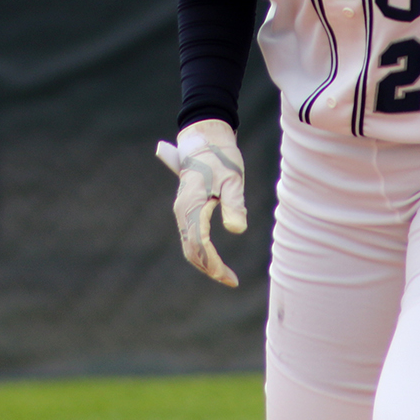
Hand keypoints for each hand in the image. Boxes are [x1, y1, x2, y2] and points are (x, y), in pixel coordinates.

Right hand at [154, 118, 247, 286]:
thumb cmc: (221, 157)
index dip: (214, 265)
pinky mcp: (186, 208)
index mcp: (192, 205)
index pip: (200, 245)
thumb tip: (237, 230)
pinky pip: (190, 236)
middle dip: (210, 268)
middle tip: (231, 280)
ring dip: (205, 262)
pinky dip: (201, 251)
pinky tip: (215, 257)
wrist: (204, 138)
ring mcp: (182, 210)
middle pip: (191, 250)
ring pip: (189, 245)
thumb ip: (234, 203)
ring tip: (225, 274)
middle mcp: (183, 211)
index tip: (231, 278)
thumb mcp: (232, 178)